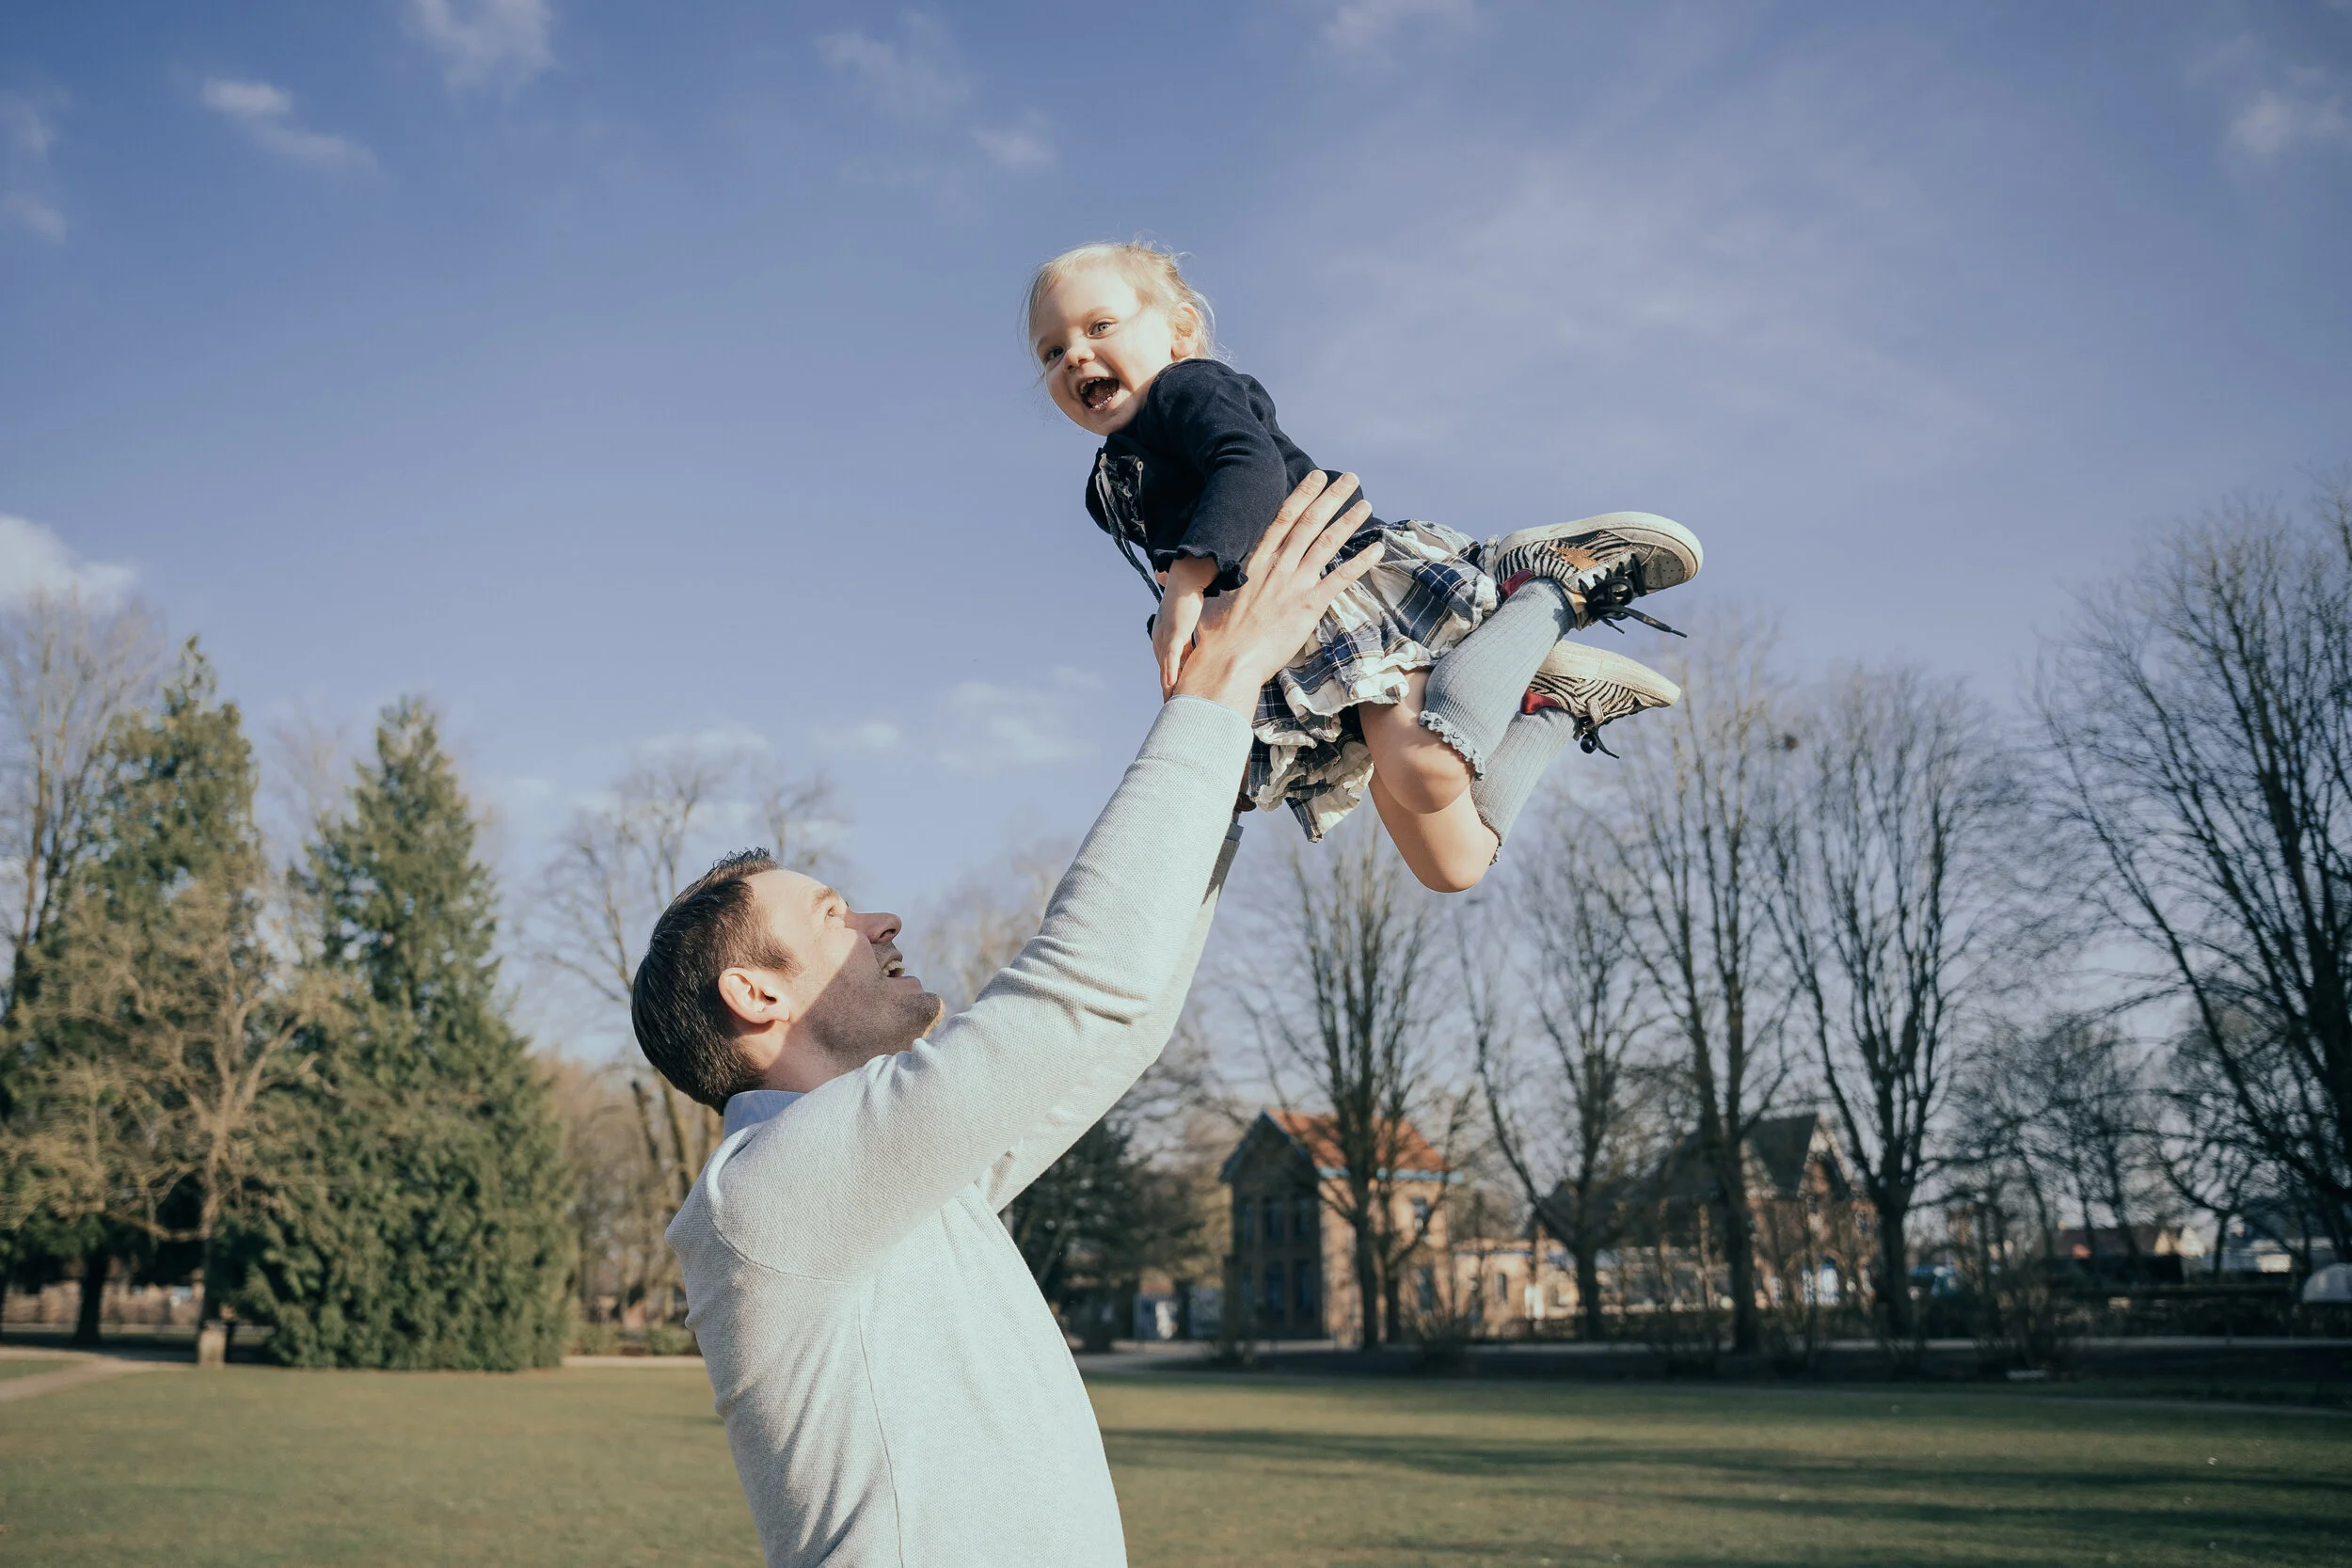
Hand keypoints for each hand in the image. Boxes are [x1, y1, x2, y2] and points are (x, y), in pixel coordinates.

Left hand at [1152, 560, 1214, 698]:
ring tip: (1170, 705)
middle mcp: (1159, 638)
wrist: (1185, 579)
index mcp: (1162, 637)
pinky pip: (1171, 658)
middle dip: (1167, 690)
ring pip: (1165, 668)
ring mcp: (1164, 637)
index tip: (1174, 698)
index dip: (1170, 681)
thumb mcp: (1186, 617)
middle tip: (1171, 709)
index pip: (1166, 664)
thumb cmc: (1185, 595)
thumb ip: (1186, 625)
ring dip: (1167, 688)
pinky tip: (1171, 687)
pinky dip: (1170, 673)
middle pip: (1163, 670)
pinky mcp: (1173, 634)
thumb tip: (1191, 632)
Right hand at [1172, 471, 1378, 716]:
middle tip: (1349, 478)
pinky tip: (1377, 548)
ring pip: (1327, 543)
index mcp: (1256, 561)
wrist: (1228, 660)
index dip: (1302, 494)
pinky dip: (1361, 561)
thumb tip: (1181, 573)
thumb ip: (1220, 582)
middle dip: (1331, 497)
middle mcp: (1277, 565)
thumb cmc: (1217, 636)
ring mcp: (1294, 583)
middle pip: (1309, 522)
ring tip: (1364, 503)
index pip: (1283, 518)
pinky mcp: (1309, 605)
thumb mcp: (1213, 598)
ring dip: (1348, 521)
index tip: (1316, 477)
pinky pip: (1341, 577)